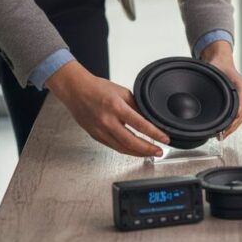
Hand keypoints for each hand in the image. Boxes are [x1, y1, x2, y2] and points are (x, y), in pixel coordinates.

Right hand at [45, 61, 170, 157]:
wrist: (75, 90)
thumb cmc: (97, 88)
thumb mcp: (122, 92)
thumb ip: (136, 107)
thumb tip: (149, 119)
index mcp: (116, 107)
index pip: (140, 124)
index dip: (155, 134)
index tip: (165, 138)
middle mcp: (107, 121)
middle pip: (131, 142)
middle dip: (148, 149)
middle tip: (159, 151)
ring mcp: (100, 131)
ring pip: (122, 148)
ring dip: (138, 153)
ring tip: (150, 153)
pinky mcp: (95, 136)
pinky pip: (113, 146)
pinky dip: (126, 150)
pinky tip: (134, 150)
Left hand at [201, 40, 241, 138]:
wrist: (221, 60)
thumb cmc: (219, 65)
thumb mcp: (215, 73)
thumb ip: (214, 84)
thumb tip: (205, 98)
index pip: (240, 108)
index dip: (233, 120)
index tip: (226, 128)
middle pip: (241, 115)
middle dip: (232, 127)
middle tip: (222, 135)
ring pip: (241, 116)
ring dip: (232, 126)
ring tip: (223, 135)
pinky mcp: (240, 100)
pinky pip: (239, 114)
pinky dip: (232, 122)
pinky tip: (225, 128)